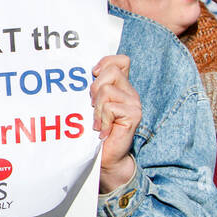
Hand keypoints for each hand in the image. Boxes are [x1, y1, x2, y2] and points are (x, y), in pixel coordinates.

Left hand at [90, 55, 139, 192]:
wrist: (107, 156)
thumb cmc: (95, 129)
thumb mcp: (91, 104)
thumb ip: (91, 88)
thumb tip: (82, 72)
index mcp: (121, 86)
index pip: (121, 60)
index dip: (106, 62)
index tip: (93, 73)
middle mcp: (130, 92)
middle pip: (111, 71)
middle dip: (95, 87)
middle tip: (92, 106)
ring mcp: (134, 103)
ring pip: (107, 89)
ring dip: (96, 107)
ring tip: (97, 120)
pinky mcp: (134, 114)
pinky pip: (110, 106)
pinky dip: (101, 118)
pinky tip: (102, 129)